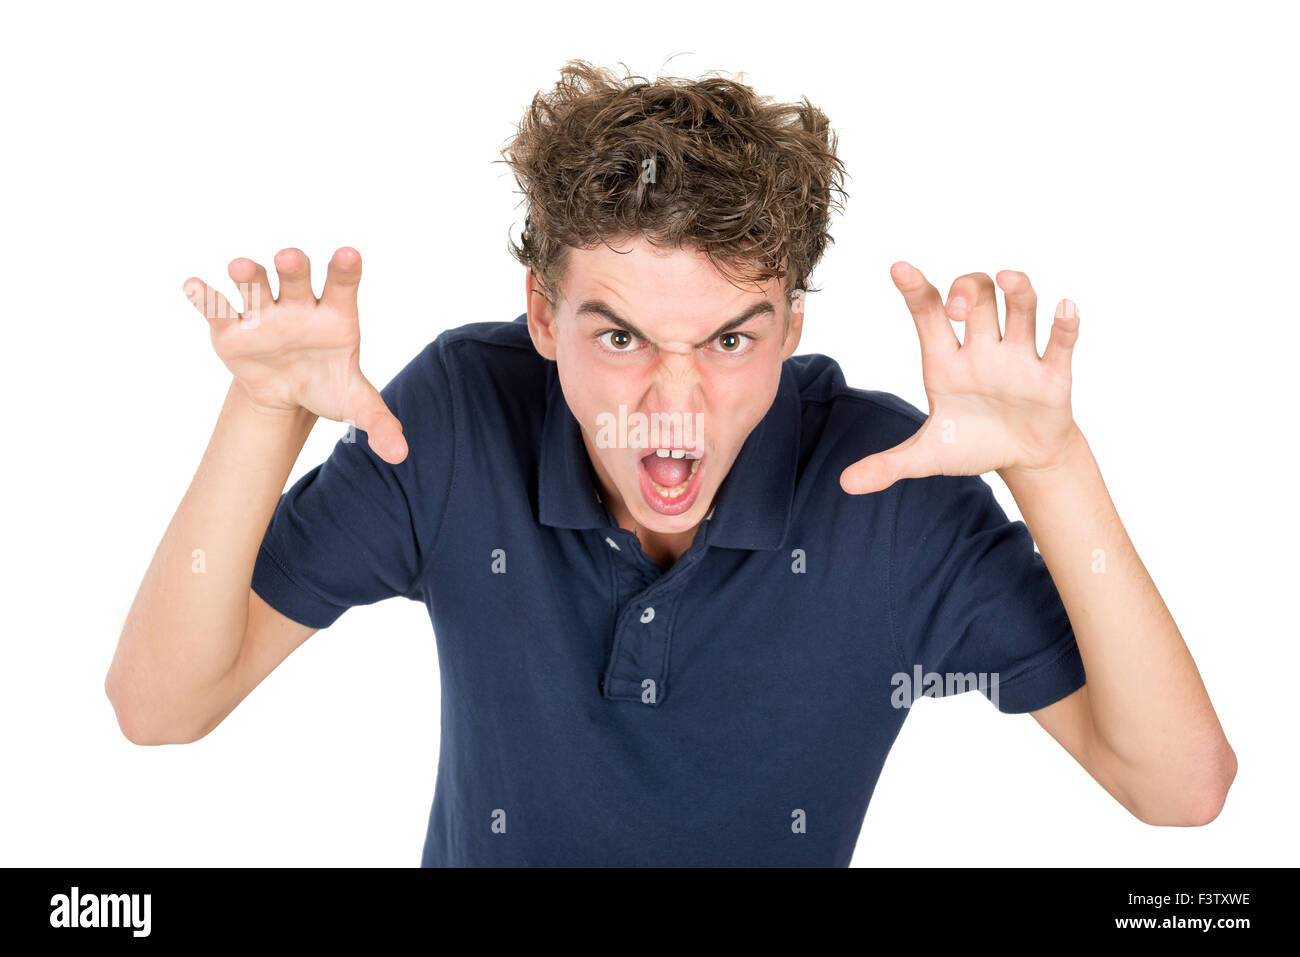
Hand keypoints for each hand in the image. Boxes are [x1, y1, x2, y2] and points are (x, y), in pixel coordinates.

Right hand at [182, 247, 407, 463]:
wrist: (287, 394)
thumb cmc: (327, 386)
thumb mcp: (356, 404)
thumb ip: (381, 423)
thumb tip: (400, 455)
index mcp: (334, 315)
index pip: (342, 286)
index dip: (344, 270)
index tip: (348, 254)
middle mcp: (298, 306)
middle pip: (295, 278)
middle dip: (292, 267)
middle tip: (290, 259)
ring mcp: (263, 314)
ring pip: (255, 286)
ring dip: (248, 275)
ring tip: (239, 268)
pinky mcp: (231, 329)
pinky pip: (217, 310)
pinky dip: (205, 298)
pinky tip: (194, 287)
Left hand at [840, 262, 1080, 494]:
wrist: (1021, 459)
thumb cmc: (972, 444)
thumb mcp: (927, 457)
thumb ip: (888, 465)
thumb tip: (845, 484)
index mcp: (944, 361)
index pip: (927, 315)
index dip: (915, 289)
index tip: (898, 268)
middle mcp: (981, 350)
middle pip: (976, 297)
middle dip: (966, 292)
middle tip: (957, 309)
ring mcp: (1018, 357)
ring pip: (1019, 308)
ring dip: (1017, 291)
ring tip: (1009, 279)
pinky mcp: (1053, 374)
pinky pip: (1061, 342)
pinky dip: (1065, 324)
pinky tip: (1065, 307)